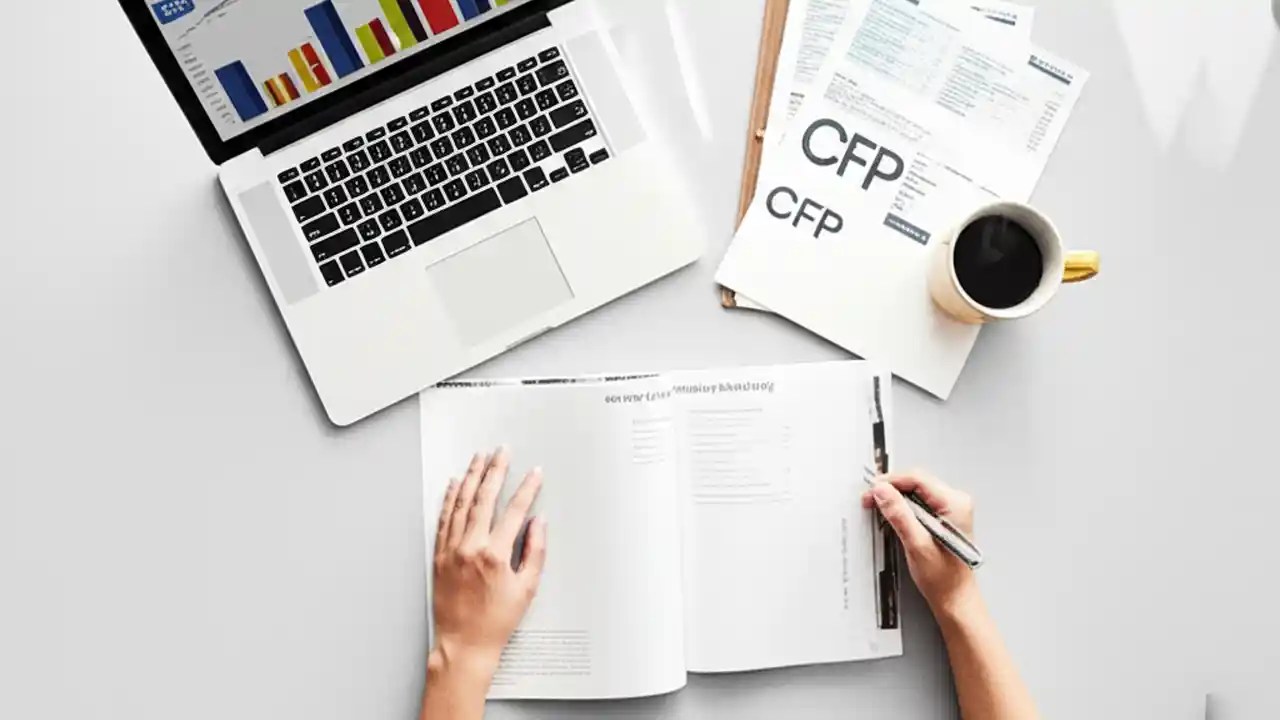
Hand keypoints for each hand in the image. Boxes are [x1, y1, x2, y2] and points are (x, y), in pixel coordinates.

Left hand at [430, 448, 546, 678]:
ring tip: (479, 459)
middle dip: (495, 470)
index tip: (535, 474)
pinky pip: (444, 519)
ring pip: (461, 503)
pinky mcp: (440, 556)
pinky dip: (449, 499)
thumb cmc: (495, 621)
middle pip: (485, 498)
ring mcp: (452, 550)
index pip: (515, 510)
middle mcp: (471, 547)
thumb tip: (538, 523)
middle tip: (502, 452)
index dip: (527, 488)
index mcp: (495, 555)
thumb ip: (535, 551)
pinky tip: (453, 484)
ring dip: (471, 477)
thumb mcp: (526, 589)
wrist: (464, 643)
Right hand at [862, 472, 977, 617]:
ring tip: (878, 507)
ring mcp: (951, 509)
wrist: (954, 598)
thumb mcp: (916, 545)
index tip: (872, 489)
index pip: (917, 479)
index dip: (891, 482)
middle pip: (916, 482)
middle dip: (890, 488)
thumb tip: (883, 492)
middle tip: (870, 498)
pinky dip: (903, 506)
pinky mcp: (944, 517)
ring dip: (895, 497)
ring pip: (916, 491)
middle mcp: (956, 503)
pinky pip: (920, 502)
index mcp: (955, 505)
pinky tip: (893, 515)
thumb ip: (899, 514)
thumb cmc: (944, 578)